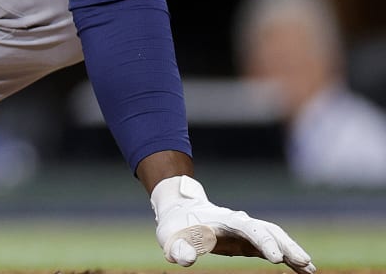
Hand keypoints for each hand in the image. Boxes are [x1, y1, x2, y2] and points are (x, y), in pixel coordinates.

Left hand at [150, 176, 313, 272]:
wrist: (181, 213)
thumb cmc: (176, 226)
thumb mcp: (171, 237)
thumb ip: (178, 248)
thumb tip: (185, 260)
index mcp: (225, 220)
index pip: (249, 229)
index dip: (264, 242)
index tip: (276, 258)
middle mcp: (242, 223)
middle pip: (270, 231)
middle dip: (287, 246)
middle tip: (305, 263)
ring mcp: (248, 232)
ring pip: (277, 238)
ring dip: (293, 251)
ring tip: (310, 270)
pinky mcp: (250, 242)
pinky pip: (274, 249)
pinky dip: (289, 258)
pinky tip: (304, 271)